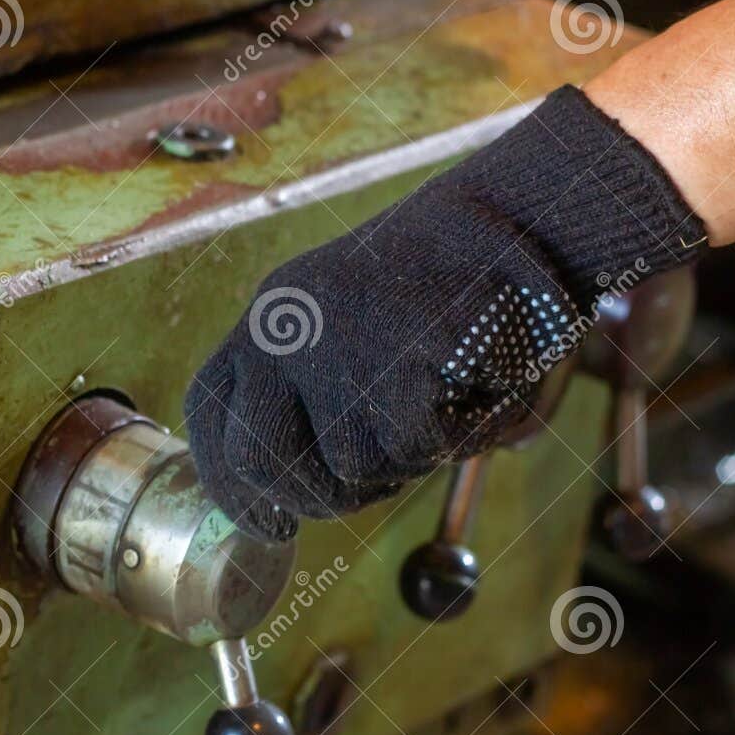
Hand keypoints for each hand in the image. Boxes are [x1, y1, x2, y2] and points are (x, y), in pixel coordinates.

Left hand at [185, 86, 705, 540]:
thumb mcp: (352, 327)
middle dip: (317, 499)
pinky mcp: (392, 367)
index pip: (209, 414)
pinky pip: (412, 450)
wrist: (525, 214)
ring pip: (348, 470)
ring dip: (402, 460)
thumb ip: (309, 395)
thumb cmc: (444, 286)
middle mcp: (282, 330)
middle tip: (374, 486)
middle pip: (260, 464)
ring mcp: (332, 350)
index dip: (229, 482)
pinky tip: (471, 385)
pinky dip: (451, 437)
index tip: (266, 520)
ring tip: (442, 396)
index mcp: (268, 316)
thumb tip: (282, 496)